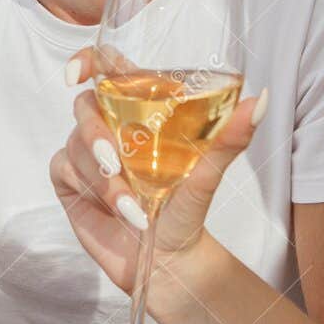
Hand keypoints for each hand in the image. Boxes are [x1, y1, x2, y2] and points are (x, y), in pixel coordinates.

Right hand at [49, 46, 266, 292]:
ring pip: (76, 142)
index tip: (78, 76)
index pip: (107, 68)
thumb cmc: (187, 211)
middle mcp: (109, 124)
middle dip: (95, 132)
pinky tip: (122, 212)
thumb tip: (260, 101)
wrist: (168, 262)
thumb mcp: (209, 173)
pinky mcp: (69, 178)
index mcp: (140, 110)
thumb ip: (229, 137)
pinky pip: (64, 167)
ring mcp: (86, 152)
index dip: (87, 62)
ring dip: (105, 178)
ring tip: (135, 208)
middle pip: (84, 105)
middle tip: (114, 161)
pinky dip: (93, 190)